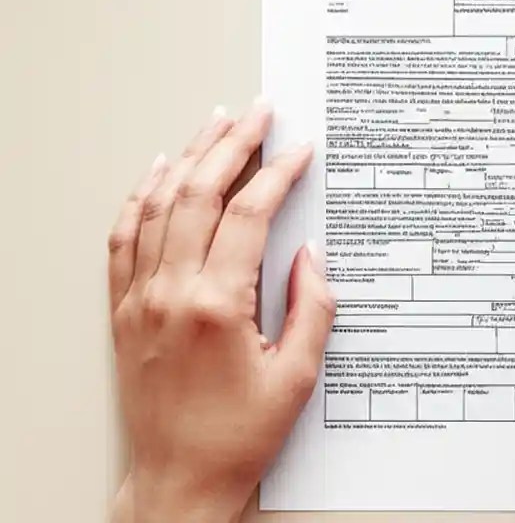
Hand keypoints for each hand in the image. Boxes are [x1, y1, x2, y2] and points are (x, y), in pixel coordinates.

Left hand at [107, 101, 334, 522]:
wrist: (180, 480)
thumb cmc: (238, 436)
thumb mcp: (297, 376)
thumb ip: (312, 308)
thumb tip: (310, 255)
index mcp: (217, 306)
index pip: (249, 215)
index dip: (278, 173)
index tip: (300, 150)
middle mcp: (170, 294)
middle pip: (199, 194)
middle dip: (232, 144)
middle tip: (258, 113)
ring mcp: (140, 300)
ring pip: (159, 207)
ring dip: (188, 158)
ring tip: (214, 126)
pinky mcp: (123, 312)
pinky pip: (124, 239)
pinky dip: (141, 199)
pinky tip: (158, 176)